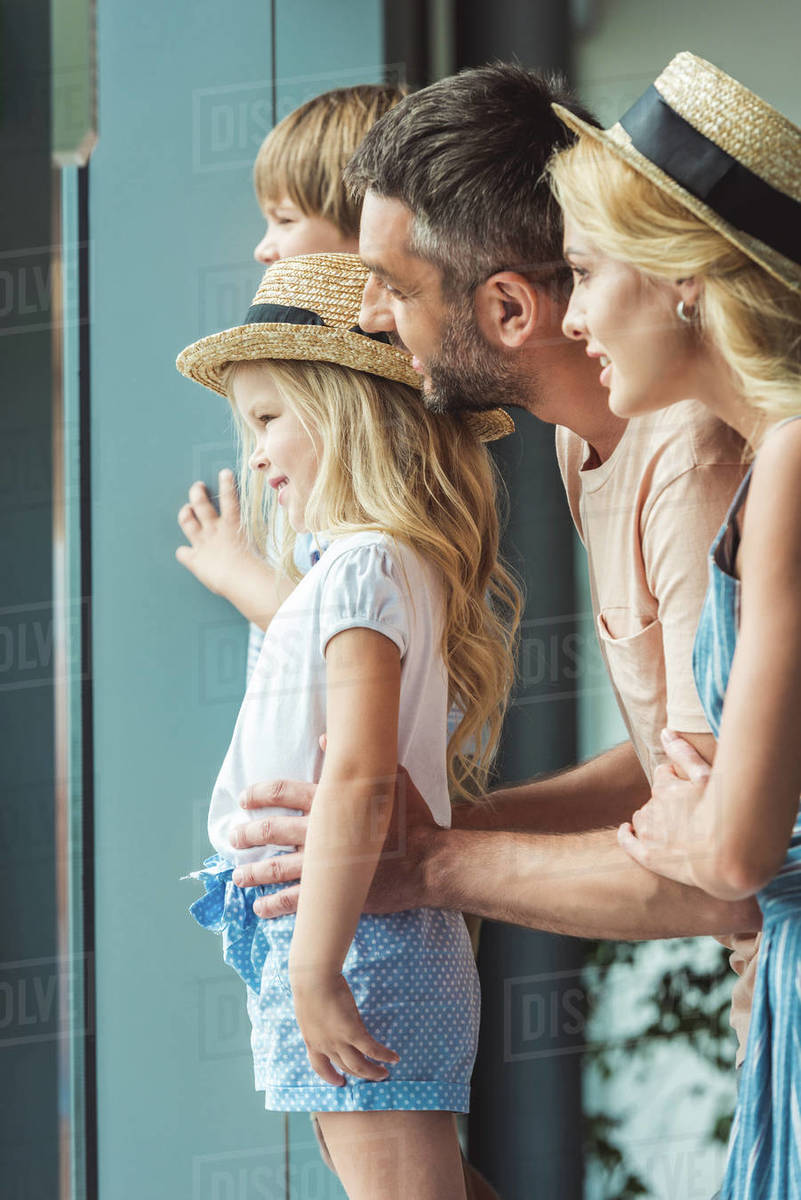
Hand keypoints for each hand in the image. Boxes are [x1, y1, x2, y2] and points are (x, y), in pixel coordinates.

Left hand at [176, 470, 255, 595]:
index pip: (229, 497)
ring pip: (188, 523)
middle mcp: (214, 530)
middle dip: (197, 493)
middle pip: (201, 505)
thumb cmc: (257, 562)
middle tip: (197, 486)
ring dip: (185, 514)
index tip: (224, 473)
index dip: (226, 484)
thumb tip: (278, 526)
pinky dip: (183, 552)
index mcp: (232, 524)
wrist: (240, 578)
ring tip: (186, 510)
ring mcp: (203, 543)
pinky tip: (185, 552)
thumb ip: (265, 531)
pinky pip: (183, 553)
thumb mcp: (264, 542)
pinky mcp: (195, 560)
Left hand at [232, 762, 436, 917]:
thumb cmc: (412, 819)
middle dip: (247, 834)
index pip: (282, 793)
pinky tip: (260, 908)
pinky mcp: (331, 894)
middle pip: (270, 831)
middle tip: (234, 837)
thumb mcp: (391, 779)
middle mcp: (320, 832)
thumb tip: (327, 737)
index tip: (244, 799)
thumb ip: (358, 760)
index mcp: (330, 802)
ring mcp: (323, 865)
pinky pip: (294, 901)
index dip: (259, 794)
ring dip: (252, 872)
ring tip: (238, 875)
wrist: (427, 862)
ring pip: (275, 868)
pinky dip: (274, 904)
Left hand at [290, 968, 398, 1085]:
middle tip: (372, 1076)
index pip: (319, 1067)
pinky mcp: (353, 1032)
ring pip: (359, 1066)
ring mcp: (339, 1041)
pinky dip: (384, 1055)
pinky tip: (394, 1058)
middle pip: (345, 1067)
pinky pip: (371, 1049)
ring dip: (373, 1072)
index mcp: (312, 1041)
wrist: (312, 979)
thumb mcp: (308, 1009)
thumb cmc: (308, 985)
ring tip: (384, 1074)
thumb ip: (316, 1020)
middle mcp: (325, 1046)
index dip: (330, 1076)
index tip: (340, 1082)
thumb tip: (323, 1016)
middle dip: (359, 1074)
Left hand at [617, 729, 711, 885]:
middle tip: (690, 813)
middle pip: (654, 798)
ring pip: (642, 817)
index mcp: (665, 787)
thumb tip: (665, 732)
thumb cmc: (723, 815)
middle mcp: (652, 808)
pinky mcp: (648, 856)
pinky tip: (627, 831)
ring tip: (675, 827)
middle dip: (668, 801)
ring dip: (653, 817)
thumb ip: (685, 754)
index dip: (677, 779)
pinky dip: (626, 834)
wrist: (727, 859)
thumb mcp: (708, 778)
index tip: (689, 788)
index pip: (663, 774)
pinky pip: (627, 841)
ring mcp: (649, 833)